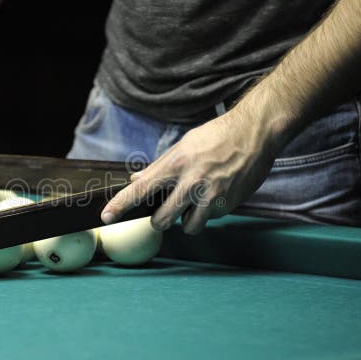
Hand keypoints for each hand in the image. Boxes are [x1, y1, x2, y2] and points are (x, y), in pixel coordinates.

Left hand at [101, 109, 282, 234]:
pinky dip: (209, 211)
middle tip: (165, 211)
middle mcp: (191, 182)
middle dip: (160, 219)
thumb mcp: (184, 145)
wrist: (255, 132)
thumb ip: (160, 166)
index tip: (105, 216)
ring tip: (195, 202)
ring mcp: (210, 196)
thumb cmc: (217, 136)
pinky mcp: (228, 204)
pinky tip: (217, 192)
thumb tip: (136, 180)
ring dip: (187, 220)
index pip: (141, 189)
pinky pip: (210, 218)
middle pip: (162, 219)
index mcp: (176, 164)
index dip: (120, 205)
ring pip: (188, 227)